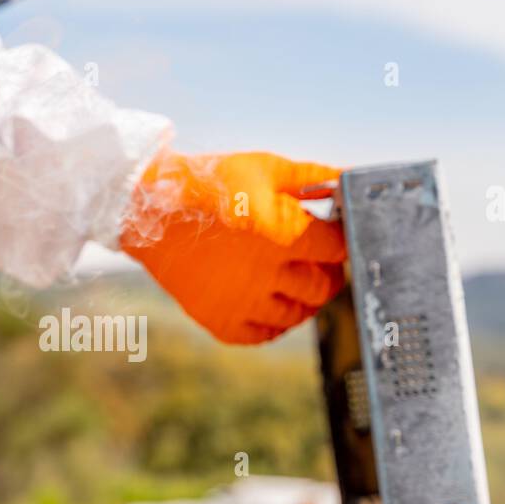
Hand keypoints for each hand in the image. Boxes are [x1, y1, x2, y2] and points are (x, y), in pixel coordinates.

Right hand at [121, 149, 345, 343]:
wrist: (151, 211)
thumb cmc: (212, 184)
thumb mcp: (264, 168)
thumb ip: (314, 177)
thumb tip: (353, 180)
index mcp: (284, 233)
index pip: (340, 249)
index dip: (341, 240)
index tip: (332, 234)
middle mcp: (268, 274)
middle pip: (324, 287)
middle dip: (328, 271)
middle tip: (317, 259)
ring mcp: (244, 302)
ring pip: (298, 315)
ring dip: (304, 298)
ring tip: (294, 279)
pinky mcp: (221, 321)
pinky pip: (263, 335)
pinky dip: (273, 323)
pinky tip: (269, 301)